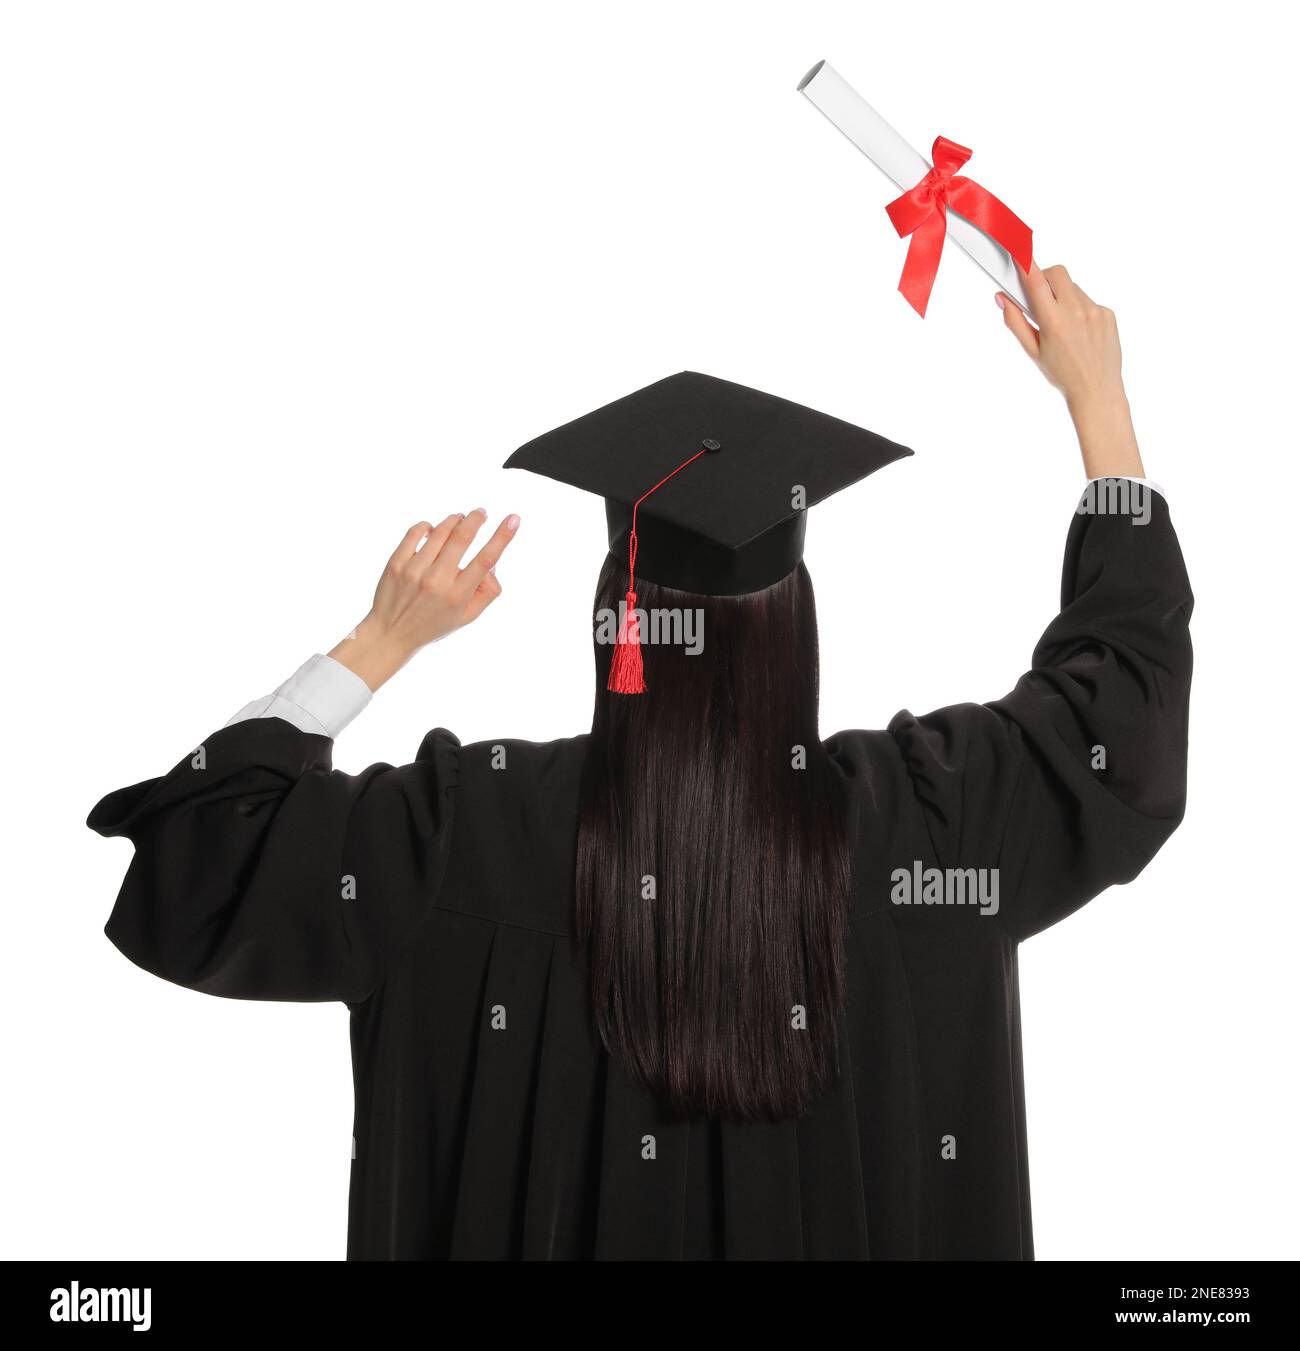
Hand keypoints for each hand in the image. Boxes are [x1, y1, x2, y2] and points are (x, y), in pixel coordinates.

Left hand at [329, 509, 519, 690]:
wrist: (390, 633)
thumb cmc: (433, 624)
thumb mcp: (467, 617)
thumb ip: (487, 591)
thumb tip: (492, 562)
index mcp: (457, 595)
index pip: (486, 560)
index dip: (503, 536)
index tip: (514, 518)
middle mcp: (436, 581)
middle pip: (462, 537)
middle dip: (475, 518)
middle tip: (481, 512)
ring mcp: (414, 570)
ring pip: (440, 531)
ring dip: (454, 520)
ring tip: (459, 519)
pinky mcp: (396, 563)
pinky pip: (416, 532)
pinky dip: (428, 526)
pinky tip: (433, 529)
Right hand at [997, 262, 1143, 478]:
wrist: (1097, 391)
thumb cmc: (1061, 374)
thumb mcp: (1032, 352)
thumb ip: (1015, 322)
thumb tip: (1002, 298)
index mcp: (1053, 322)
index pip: (1035, 282)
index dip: (1025, 263)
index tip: (1018, 251)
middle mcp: (1076, 311)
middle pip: (1057, 273)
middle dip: (1045, 277)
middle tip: (1039, 296)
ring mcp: (1096, 310)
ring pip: (1073, 288)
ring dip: (1062, 297)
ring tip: (1062, 324)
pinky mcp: (1108, 313)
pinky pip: (1089, 301)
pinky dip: (1079, 309)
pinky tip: (1079, 332)